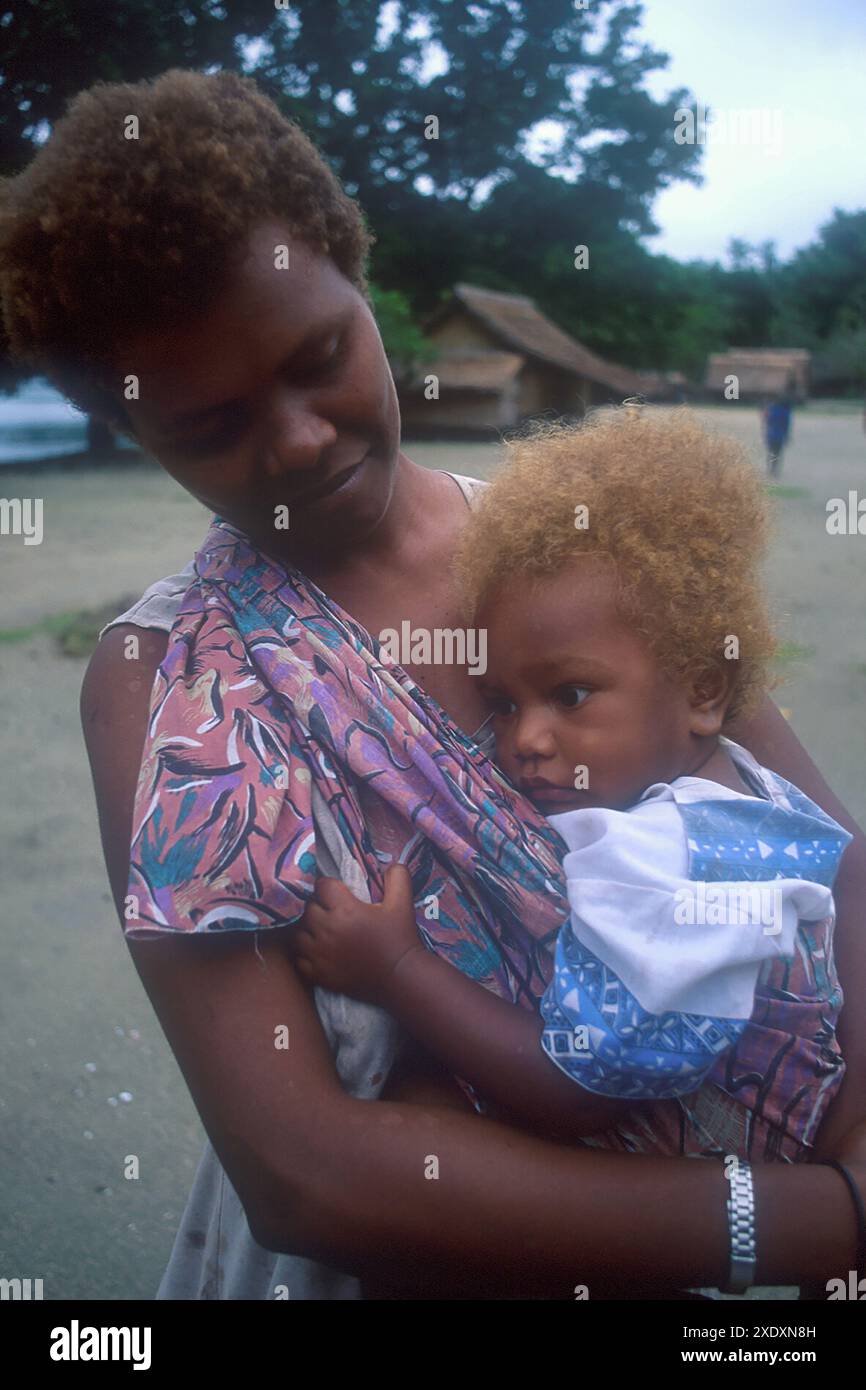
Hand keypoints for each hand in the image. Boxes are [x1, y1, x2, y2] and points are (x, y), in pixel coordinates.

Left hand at [293, 863, 422, 1005]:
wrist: (400, 977)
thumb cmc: (400, 938)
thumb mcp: (403, 904)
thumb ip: (398, 878)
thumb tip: (392, 864)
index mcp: (345, 910)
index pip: (322, 886)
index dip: (329, 886)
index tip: (338, 892)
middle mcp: (327, 930)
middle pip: (308, 909)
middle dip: (319, 906)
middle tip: (333, 911)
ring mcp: (320, 954)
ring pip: (300, 933)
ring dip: (309, 930)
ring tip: (324, 931)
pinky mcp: (318, 974)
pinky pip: (299, 959)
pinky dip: (305, 954)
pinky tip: (319, 951)